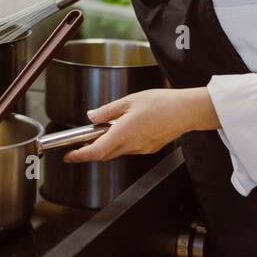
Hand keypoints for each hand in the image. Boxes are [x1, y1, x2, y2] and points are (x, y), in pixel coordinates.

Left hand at [62, 87, 213, 162]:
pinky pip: (129, 149)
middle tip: (80, 143)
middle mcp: (131, 145)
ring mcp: (141, 149)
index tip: (70, 155)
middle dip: (90, 151)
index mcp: (123, 133)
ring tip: (104, 130)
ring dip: (106, 145)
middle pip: (104, 154)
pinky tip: (123, 130)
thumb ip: (108, 111)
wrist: (186, 111)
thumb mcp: (129, 100)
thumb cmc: (162, 103)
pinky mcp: (149, 148)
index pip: (95, 151)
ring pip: (116, 152)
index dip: (80, 155)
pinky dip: (120, 142)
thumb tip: (93, 116)